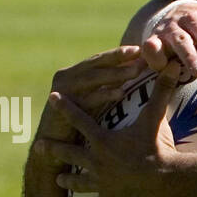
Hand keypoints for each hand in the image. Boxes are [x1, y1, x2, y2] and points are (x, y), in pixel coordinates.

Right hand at [29, 46, 146, 173]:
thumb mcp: (95, 101)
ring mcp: (63, 91)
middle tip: (140, 52)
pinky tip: (121, 92)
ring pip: (93, 78)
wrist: (55, 147)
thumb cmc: (79, 124)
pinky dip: (104, 95)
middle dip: (119, 57)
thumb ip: (108, 86)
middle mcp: (66, 77)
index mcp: (75, 73)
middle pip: (96, 63)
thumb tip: (135, 73)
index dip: (120, 53)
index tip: (141, 48)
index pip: (100, 59)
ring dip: (115, 74)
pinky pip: (88, 99)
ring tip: (136, 71)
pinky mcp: (63, 107)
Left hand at [42, 68, 180, 196]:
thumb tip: (171, 66)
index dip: (65, 107)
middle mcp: (96, 162)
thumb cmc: (157, 148)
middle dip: (53, 148)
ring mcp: (101, 183)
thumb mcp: (156, 118)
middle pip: (69, 153)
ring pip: (78, 182)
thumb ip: (161, 91)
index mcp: (103, 140)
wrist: (163, 181)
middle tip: (38, 145)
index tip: (51, 98)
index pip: (80, 119)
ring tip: (59, 180)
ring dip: (68, 181)